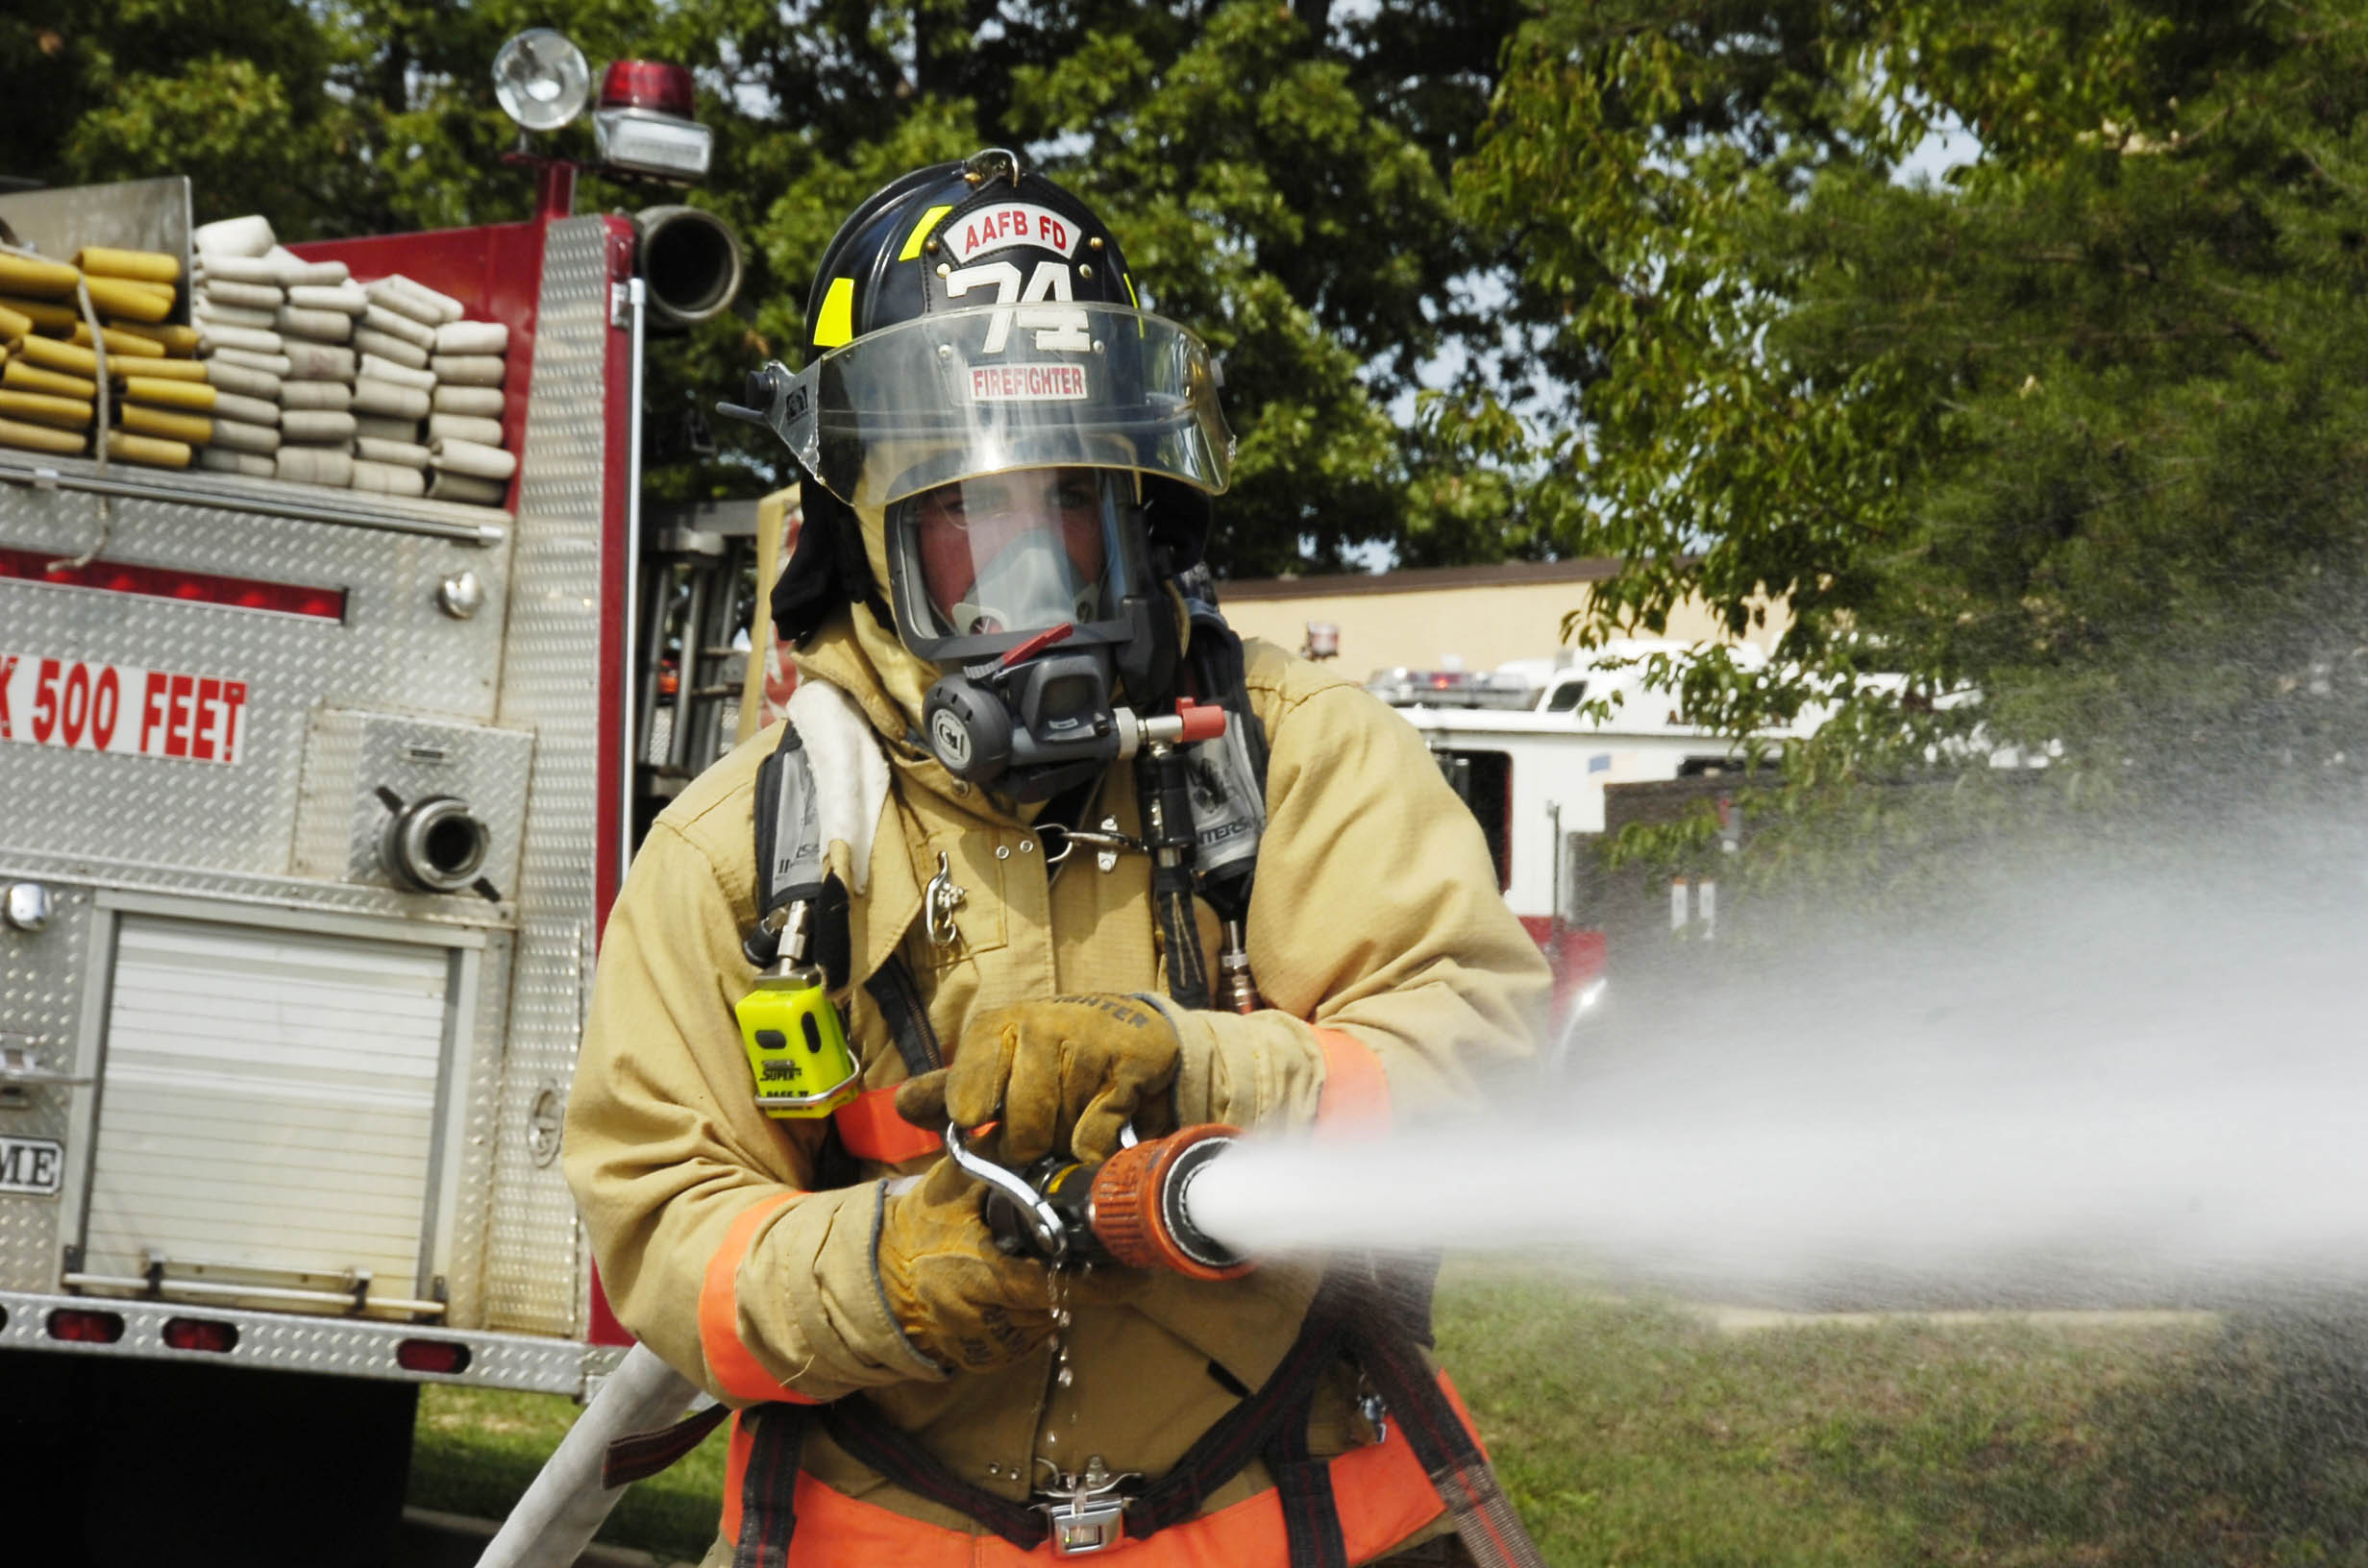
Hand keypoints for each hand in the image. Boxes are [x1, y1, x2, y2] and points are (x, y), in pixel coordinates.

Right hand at [875, 1157, 1150, 1372]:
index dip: (1101, 1284)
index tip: (1138, 1276)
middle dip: (1082, 1285)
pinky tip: (1022, 1291)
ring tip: (1050, 1267)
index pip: (1053, 1285)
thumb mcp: (951, 1185)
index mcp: (974, 1273)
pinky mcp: (980, 1360)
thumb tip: (1037, 1127)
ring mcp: (980, 1344)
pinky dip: (1033, 1317)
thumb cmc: (917, 1226)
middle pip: (1056, 1306)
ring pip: (1045, 1325)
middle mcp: (978, 1318)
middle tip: (1104, 1263)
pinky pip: (1026, 1342)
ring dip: (1056, 1299)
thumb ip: (994, 1158)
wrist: (877, 1275)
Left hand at [896, 993, 1179, 1162]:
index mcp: (996, 1027)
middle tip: (1043, 1120)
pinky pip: (1100, 1135)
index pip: (965, 1093)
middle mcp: (1041, 1025)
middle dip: (1031, 1142)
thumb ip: (950, 1091)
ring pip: (1062, 1136)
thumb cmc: (1053, 1058)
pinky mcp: (1132, 1061)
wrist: (1134, 1028)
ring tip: (1076, 1111)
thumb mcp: (997, 1066)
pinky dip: (1101, 1143)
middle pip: (1020, 1129)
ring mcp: (1089, 1041)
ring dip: (1069, 1141)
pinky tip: (1107, 1116)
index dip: (970, 1114)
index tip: (976, 1120)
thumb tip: (903, 1105)